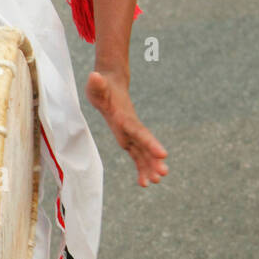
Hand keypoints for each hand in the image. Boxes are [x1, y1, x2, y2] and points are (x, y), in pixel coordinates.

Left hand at [86, 70, 168, 187]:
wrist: (110, 83)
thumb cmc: (101, 86)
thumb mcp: (96, 85)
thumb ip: (97, 83)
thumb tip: (94, 76)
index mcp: (124, 118)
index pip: (139, 132)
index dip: (151, 143)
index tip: (163, 154)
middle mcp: (131, 127)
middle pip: (144, 145)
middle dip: (154, 160)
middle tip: (163, 174)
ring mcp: (130, 133)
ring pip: (142, 153)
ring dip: (149, 167)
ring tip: (156, 182)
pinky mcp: (127, 138)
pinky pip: (136, 155)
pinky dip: (140, 168)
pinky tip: (144, 182)